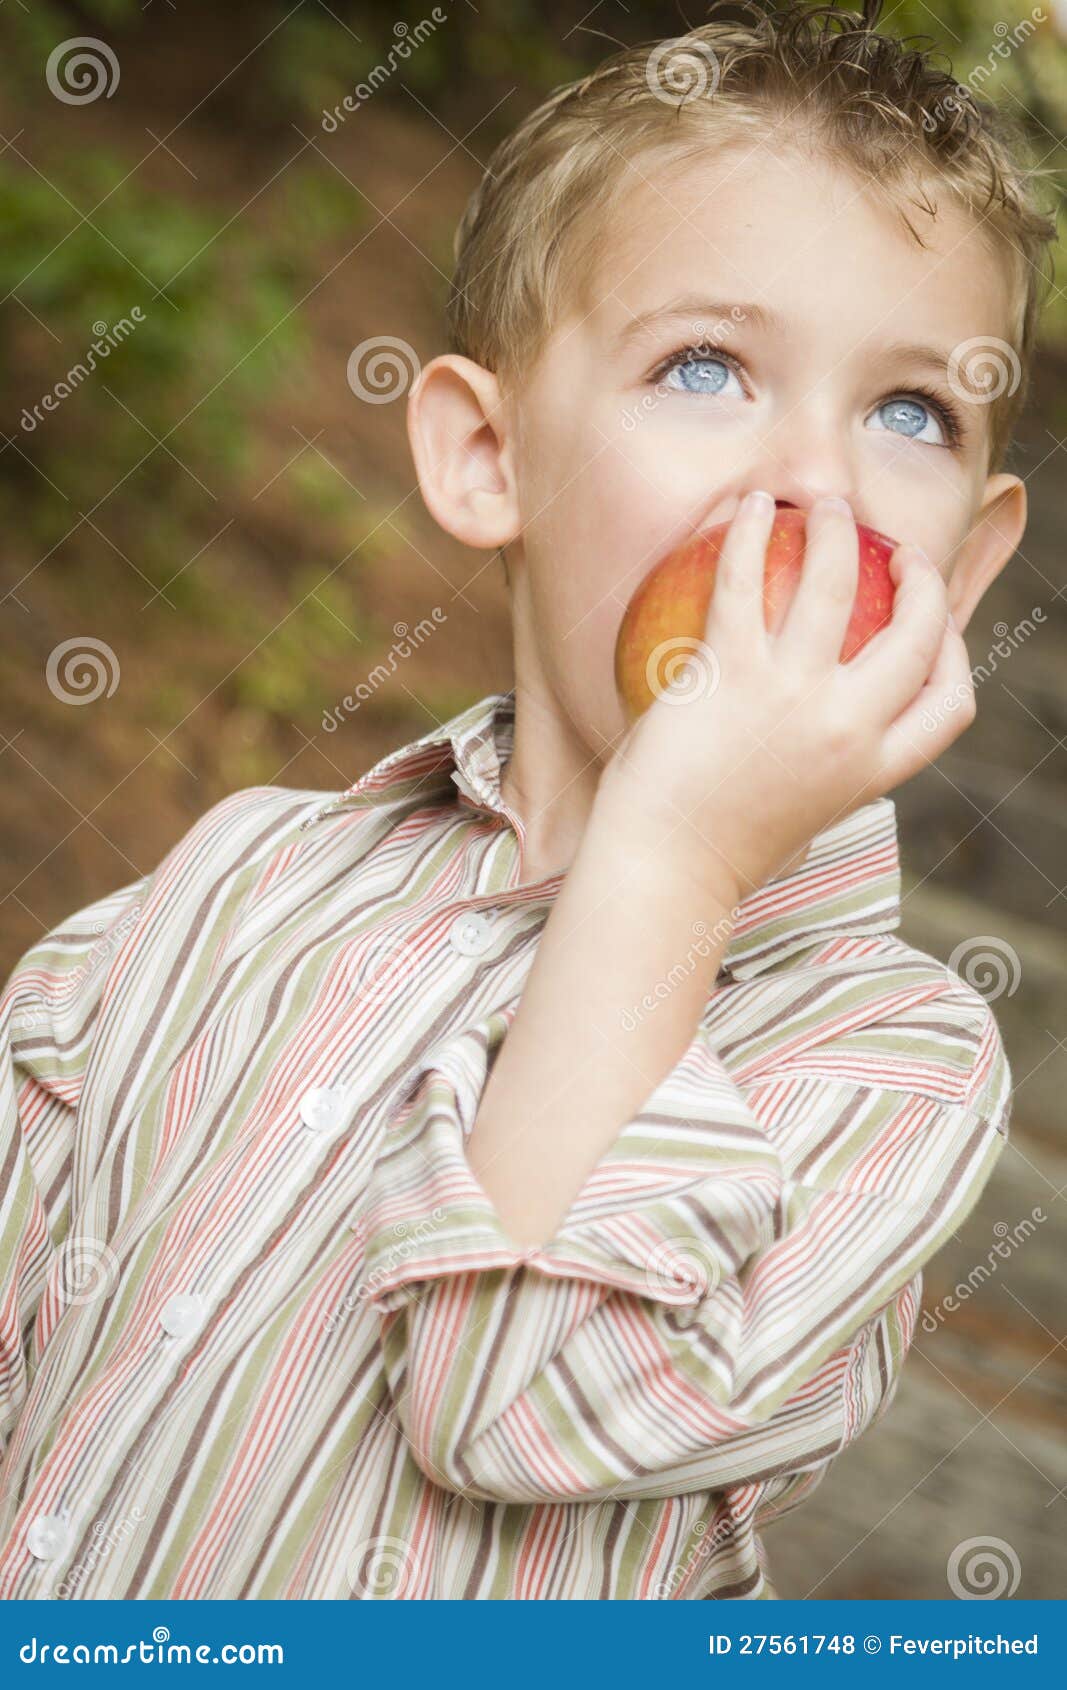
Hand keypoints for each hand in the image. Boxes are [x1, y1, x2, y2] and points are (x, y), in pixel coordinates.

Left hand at [596, 489, 972, 902]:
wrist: (664, 866)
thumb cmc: (717, 847)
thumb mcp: (800, 815)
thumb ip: (828, 770)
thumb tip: (824, 733)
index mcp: (872, 771)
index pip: (949, 707)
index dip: (955, 657)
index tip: (936, 626)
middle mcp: (847, 730)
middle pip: (918, 637)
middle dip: (924, 580)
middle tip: (899, 552)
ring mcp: (791, 697)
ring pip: (837, 583)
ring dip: (838, 531)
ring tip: (825, 507)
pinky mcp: (730, 672)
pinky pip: (746, 581)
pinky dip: (751, 534)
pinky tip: (749, 509)